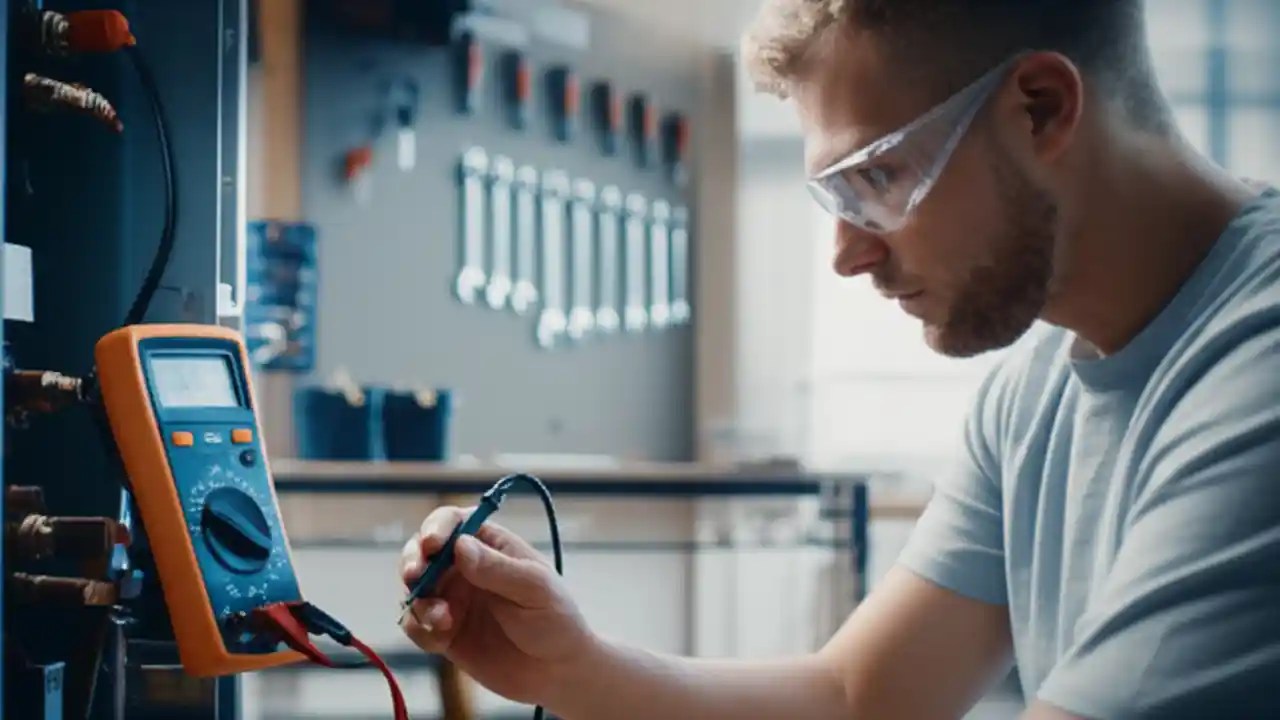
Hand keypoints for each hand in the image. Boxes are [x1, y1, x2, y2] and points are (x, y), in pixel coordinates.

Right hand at [398, 506, 595, 706]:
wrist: (556, 672)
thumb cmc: (555, 619)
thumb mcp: (534, 589)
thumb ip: (497, 569)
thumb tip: (460, 545)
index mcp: (490, 545)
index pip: (453, 522)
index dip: (437, 528)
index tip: (433, 545)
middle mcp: (465, 567)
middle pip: (421, 551)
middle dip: (413, 560)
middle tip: (415, 576)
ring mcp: (452, 599)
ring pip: (414, 588)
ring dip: (419, 601)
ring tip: (443, 620)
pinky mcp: (443, 632)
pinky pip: (415, 624)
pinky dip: (419, 629)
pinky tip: (441, 639)